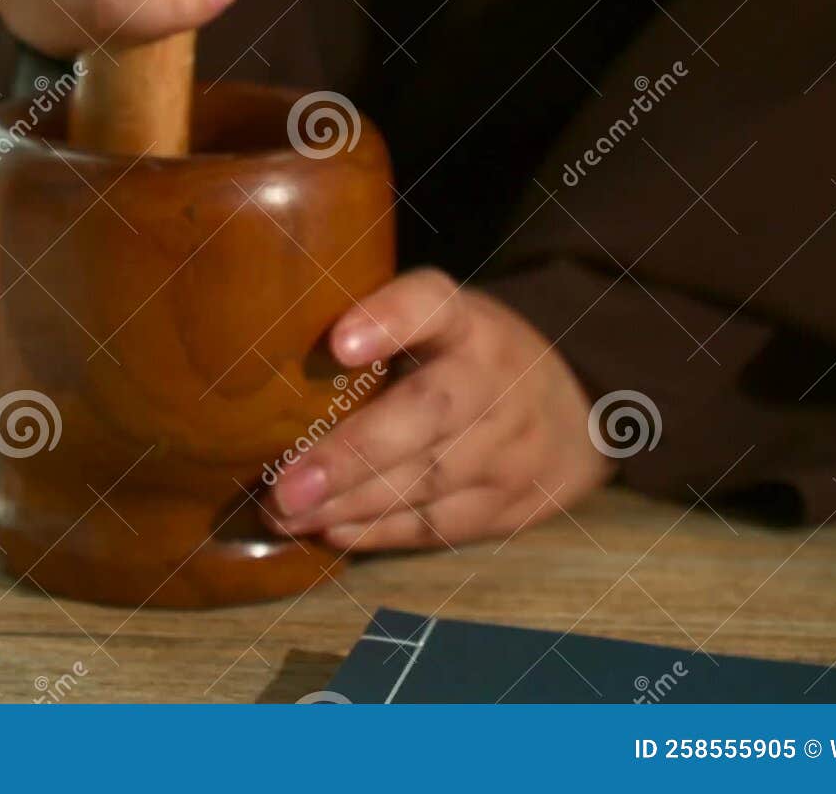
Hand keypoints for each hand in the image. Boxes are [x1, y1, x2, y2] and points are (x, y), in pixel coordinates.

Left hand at [263, 269, 614, 549]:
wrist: (576, 412)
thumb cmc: (465, 360)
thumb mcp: (439, 324)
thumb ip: (377, 330)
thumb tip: (259, 355)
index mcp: (467, 322)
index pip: (432, 303)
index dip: (389, 319)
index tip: (340, 343)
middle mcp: (494, 379)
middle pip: (425, 413)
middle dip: (349, 454)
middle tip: (283, 484)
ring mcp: (510, 446)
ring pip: (427, 480)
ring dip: (349, 503)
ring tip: (285, 512)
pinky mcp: (510, 503)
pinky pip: (440, 523)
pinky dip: (380, 532)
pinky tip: (329, 530)